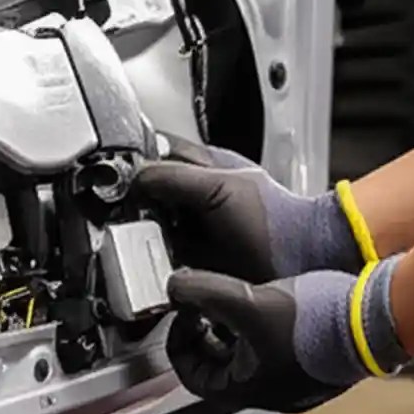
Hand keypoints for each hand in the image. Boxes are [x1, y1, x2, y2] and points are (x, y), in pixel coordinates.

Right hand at [136, 136, 367, 283]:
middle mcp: (201, 193)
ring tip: (126, 236)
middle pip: (151, 189)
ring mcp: (200, 225)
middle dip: (132, 199)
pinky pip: (168, 252)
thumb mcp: (219, 190)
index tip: (110, 176)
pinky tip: (149, 261)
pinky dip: (156, 256)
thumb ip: (175, 178)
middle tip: (113, 211)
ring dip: (142, 230)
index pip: (156, 152)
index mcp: (207, 165)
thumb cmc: (276, 223)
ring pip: (156, 222)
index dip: (131, 160)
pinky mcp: (201, 256)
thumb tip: (135, 177)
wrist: (304, 262)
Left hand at [164, 257, 410, 413]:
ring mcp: (296, 381)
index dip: (179, 344)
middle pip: (220, 367)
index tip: (183, 315)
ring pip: (250, 358)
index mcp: (247, 388)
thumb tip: (175, 286)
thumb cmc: (318, 324)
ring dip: (236, 330)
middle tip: (205, 306)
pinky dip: (265, 329)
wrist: (376, 320)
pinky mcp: (316, 364)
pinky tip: (273, 300)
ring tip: (236, 299)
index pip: (192, 378)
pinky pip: (277, 351)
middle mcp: (271, 393)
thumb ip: (203, 292)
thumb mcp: (246, 299)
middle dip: (207, 334)